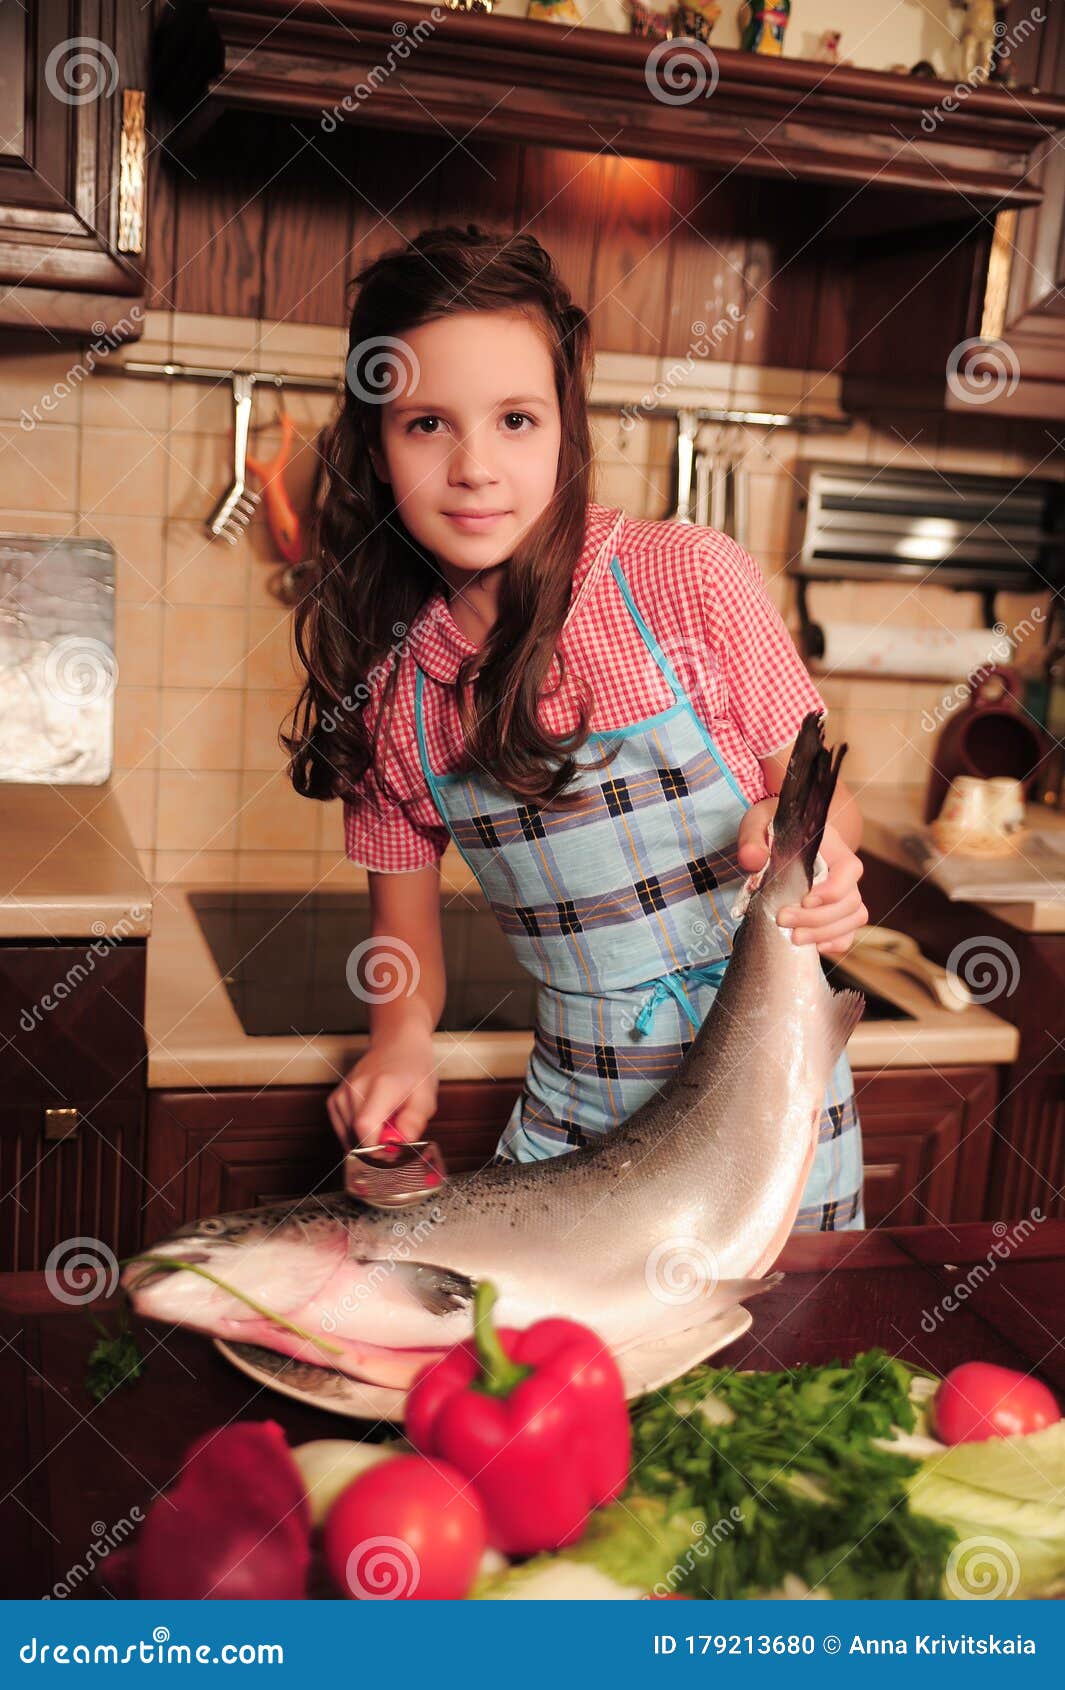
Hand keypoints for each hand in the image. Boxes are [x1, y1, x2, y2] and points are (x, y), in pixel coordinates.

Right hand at [327, 1032, 439, 1150]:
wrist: (397, 1044)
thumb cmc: (413, 1069)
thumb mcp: (426, 1097)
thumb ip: (413, 1122)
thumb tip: (398, 1144)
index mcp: (380, 1086)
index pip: (365, 1128)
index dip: (379, 1148)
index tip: (394, 1148)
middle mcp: (355, 1089)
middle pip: (357, 1137)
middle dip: (378, 1146)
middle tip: (395, 1131)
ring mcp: (342, 1094)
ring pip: (349, 1138)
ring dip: (368, 1139)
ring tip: (385, 1120)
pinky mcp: (334, 1100)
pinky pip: (343, 1131)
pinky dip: (357, 1133)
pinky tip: (372, 1120)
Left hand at [737, 799, 868, 955]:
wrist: (780, 834)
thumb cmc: (773, 828)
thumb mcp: (758, 824)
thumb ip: (753, 839)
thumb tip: (752, 859)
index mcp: (832, 847)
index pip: (850, 870)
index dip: (833, 890)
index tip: (805, 899)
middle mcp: (844, 872)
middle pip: (850, 901)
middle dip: (818, 918)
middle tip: (783, 920)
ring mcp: (844, 893)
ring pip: (853, 918)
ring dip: (825, 933)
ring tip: (794, 938)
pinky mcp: (836, 911)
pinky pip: (848, 931)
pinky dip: (835, 942)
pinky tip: (813, 946)